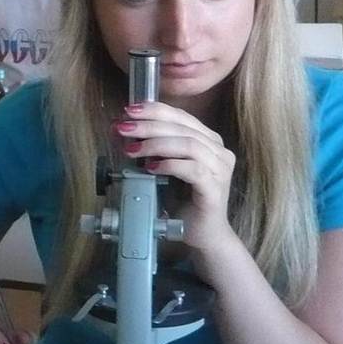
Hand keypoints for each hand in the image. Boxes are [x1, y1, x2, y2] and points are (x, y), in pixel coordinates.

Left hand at [115, 101, 236, 255]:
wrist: (201, 233)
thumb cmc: (181, 198)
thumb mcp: (163, 166)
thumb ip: (152, 147)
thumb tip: (122, 128)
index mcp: (209, 141)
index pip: (181, 116)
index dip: (154, 110)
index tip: (128, 110)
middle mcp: (219, 152)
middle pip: (183, 128)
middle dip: (149, 125)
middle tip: (123, 128)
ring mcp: (220, 170)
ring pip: (189, 145)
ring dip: (156, 144)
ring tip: (132, 149)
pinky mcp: (215, 189)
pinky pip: (193, 170)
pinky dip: (169, 165)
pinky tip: (151, 168)